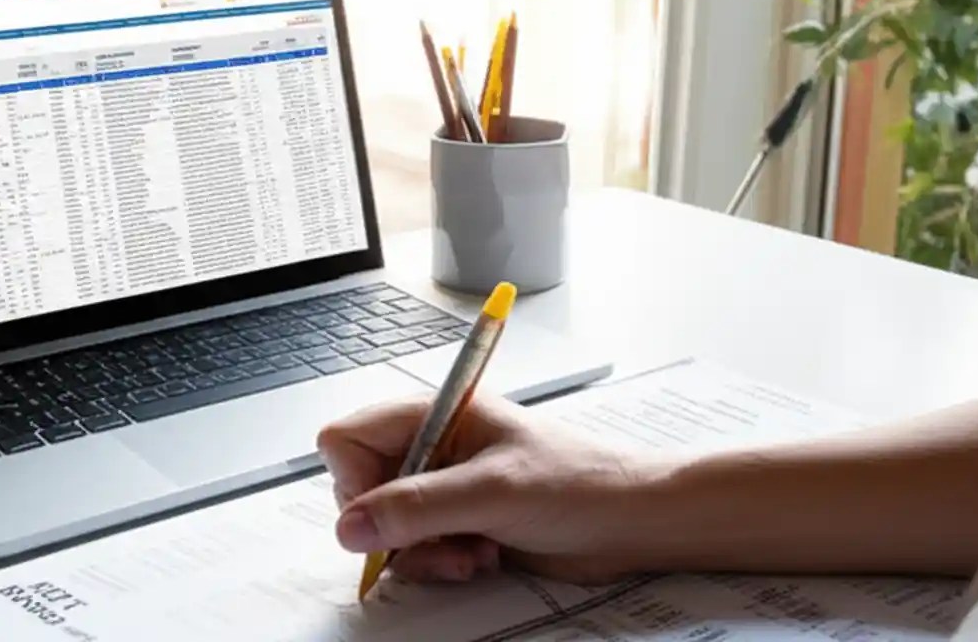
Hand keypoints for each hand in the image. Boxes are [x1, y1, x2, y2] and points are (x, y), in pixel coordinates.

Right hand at [316, 394, 650, 584]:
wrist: (630, 520)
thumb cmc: (580, 481)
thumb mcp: (493, 491)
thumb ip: (417, 507)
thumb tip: (352, 525)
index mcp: (434, 413)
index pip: (347, 439)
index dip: (355, 481)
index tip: (385, 513)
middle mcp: (431, 446)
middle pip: (360, 489)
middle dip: (395, 526)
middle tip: (437, 536)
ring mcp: (443, 486)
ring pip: (385, 528)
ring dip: (422, 551)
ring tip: (468, 550)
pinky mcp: (457, 521)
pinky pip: (415, 550)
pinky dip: (439, 563)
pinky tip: (479, 557)